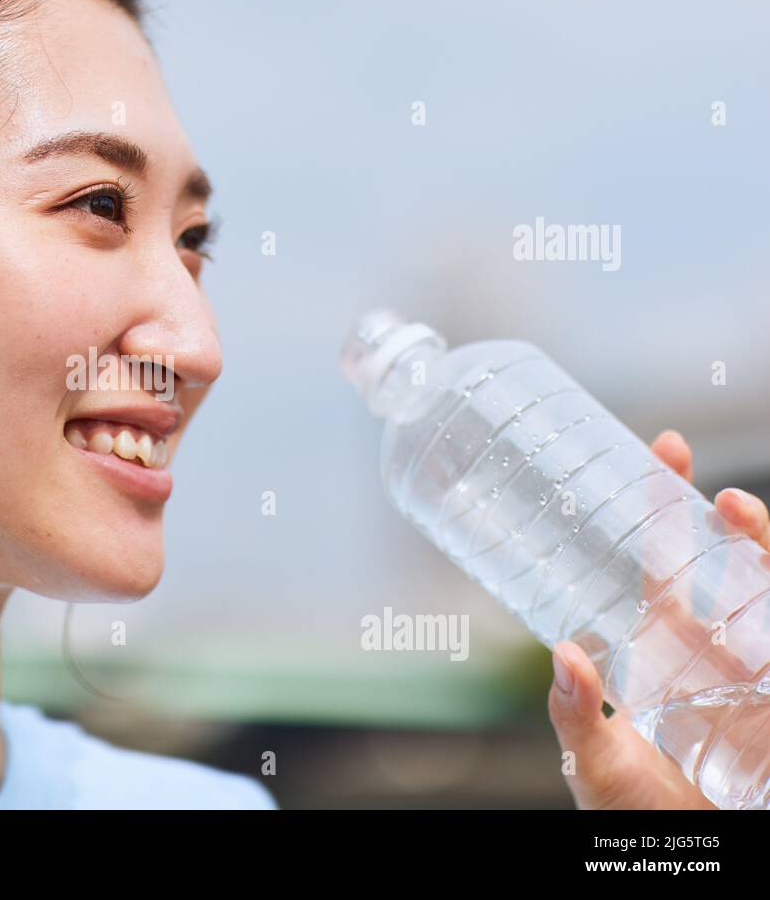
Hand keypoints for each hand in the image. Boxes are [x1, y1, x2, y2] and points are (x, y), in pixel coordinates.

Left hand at [547, 429, 768, 808]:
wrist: (694, 862)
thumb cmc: (637, 820)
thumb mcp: (595, 767)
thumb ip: (577, 717)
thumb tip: (562, 654)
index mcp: (666, 655)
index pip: (667, 568)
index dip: (665, 510)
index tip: (660, 452)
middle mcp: (716, 657)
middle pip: (727, 568)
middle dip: (720, 516)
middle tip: (693, 472)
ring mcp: (758, 678)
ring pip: (768, 596)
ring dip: (761, 551)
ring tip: (737, 511)